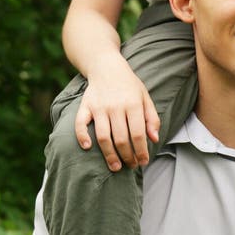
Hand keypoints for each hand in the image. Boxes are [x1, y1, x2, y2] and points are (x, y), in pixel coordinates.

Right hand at [74, 55, 160, 170]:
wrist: (107, 67)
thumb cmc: (129, 85)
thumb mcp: (145, 97)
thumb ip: (152, 118)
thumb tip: (154, 139)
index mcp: (133, 104)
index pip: (138, 134)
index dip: (141, 151)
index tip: (143, 161)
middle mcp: (116, 106)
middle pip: (121, 139)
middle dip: (127, 156)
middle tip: (130, 166)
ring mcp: (99, 107)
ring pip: (103, 136)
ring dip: (109, 155)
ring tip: (115, 167)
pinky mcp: (85, 106)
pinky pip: (80, 123)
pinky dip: (82, 136)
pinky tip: (87, 147)